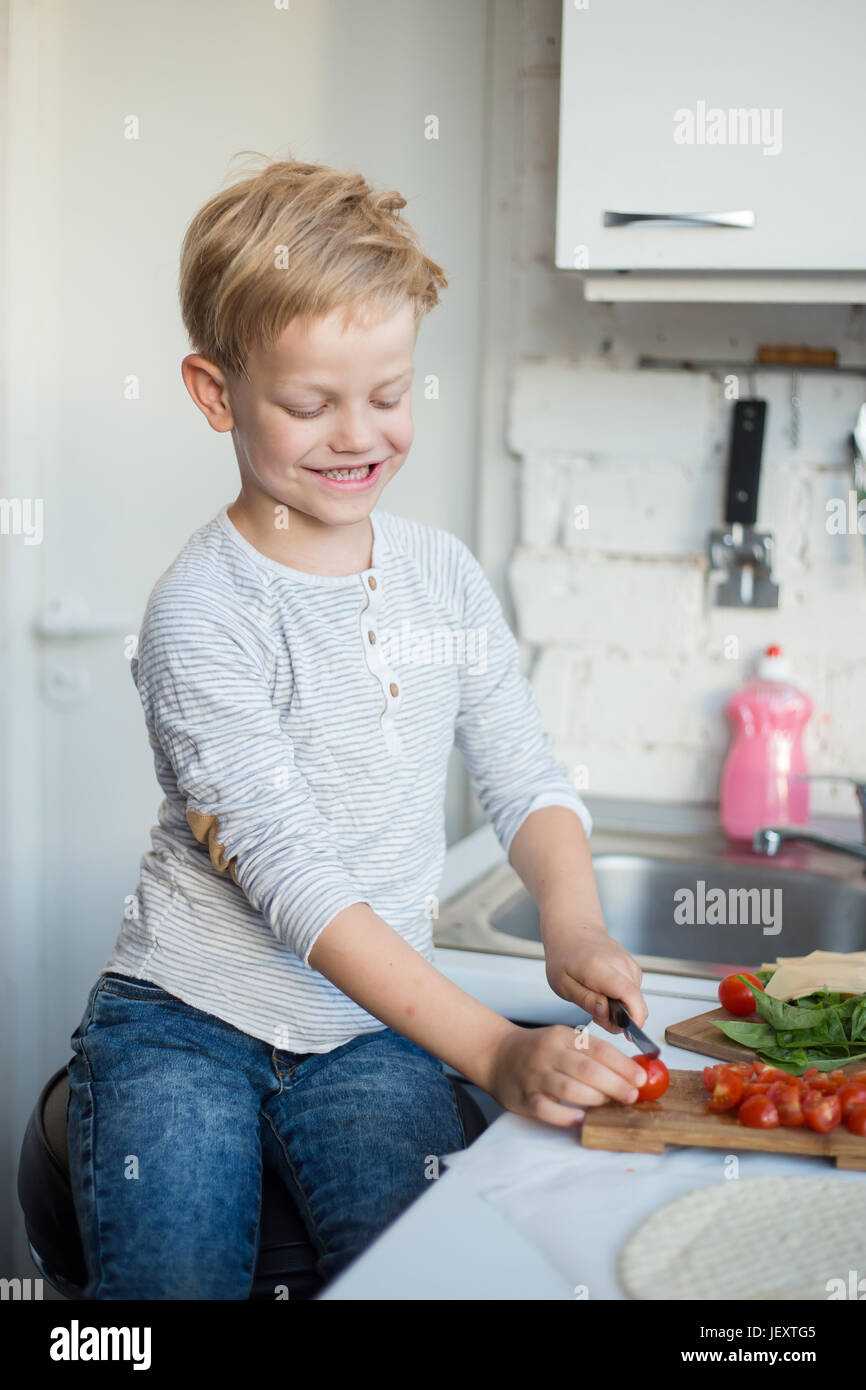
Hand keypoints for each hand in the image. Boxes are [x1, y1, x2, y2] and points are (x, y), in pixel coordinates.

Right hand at [485, 1022, 647, 1127]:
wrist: (497, 1054)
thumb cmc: (537, 1050)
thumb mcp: (563, 1041)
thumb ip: (591, 1054)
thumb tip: (630, 1072)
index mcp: (563, 1037)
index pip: (598, 1049)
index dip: (623, 1065)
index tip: (641, 1078)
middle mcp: (549, 1054)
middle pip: (587, 1070)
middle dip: (615, 1085)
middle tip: (632, 1095)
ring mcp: (536, 1076)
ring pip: (569, 1089)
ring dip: (595, 1099)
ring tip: (609, 1104)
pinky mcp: (525, 1098)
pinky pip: (547, 1109)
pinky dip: (566, 1116)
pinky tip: (581, 1118)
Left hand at [542, 918, 646, 1031]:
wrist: (573, 931)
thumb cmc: (564, 956)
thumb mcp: (563, 985)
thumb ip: (586, 1001)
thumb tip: (607, 1015)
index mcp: (600, 968)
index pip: (630, 995)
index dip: (634, 1017)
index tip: (627, 1031)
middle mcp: (620, 964)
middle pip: (635, 1003)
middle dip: (619, 1018)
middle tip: (596, 1014)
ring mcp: (630, 965)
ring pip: (635, 1001)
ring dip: (619, 1009)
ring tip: (597, 998)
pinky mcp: (634, 968)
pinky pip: (633, 994)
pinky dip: (621, 999)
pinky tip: (605, 991)